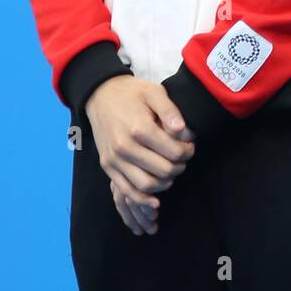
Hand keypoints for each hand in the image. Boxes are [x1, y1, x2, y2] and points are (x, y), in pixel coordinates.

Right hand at [85, 77, 194, 228]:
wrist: (100, 95)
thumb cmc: (131, 93)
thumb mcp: (153, 92)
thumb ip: (170, 111)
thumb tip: (185, 132)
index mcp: (139, 128)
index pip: (174, 152)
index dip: (188, 151)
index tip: (190, 144)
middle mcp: (125, 147)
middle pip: (164, 170)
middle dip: (180, 166)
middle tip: (183, 157)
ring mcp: (114, 159)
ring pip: (147, 185)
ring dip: (165, 182)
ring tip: (171, 170)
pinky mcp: (107, 166)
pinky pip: (127, 191)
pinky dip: (143, 198)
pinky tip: (155, 199)